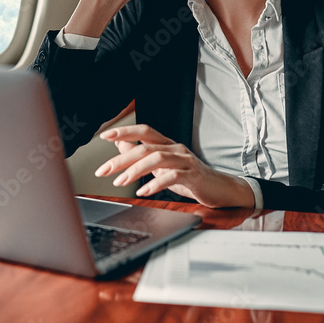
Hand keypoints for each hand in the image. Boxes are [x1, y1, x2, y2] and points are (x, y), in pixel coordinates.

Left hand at [93, 124, 254, 208]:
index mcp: (167, 144)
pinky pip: (172, 176)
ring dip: (135, 170)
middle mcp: (175, 148)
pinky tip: (143, 191)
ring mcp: (185, 160)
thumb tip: (120, 144)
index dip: (125, 131)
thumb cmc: (189, 178)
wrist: (220, 189)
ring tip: (120, 182)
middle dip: (121, 159)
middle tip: (103, 171)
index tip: (104, 135)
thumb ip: (143, 155)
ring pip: (157, 158)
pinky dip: (155, 184)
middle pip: (145, 147)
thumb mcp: (162, 167)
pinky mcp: (193, 175)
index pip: (144, 131)